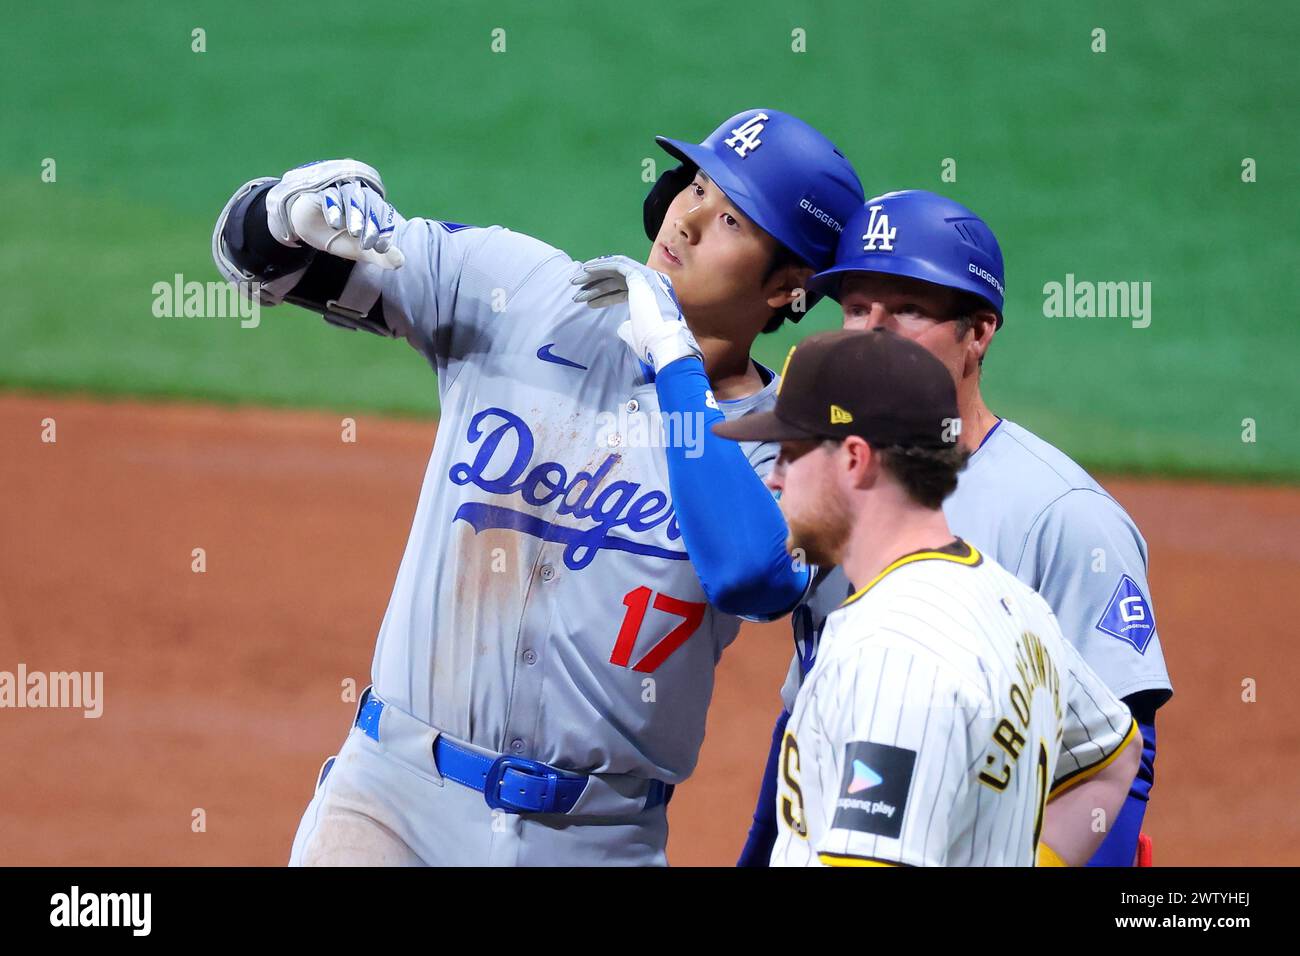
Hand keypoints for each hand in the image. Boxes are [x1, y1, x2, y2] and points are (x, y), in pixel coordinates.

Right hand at [266, 160, 404, 269]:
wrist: (307, 230)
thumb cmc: (337, 237)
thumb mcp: (358, 250)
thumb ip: (380, 255)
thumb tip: (401, 262)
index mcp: (371, 207)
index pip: (382, 213)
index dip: (384, 230)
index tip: (380, 249)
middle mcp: (358, 195)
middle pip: (369, 202)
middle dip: (371, 223)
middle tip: (367, 243)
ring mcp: (339, 189)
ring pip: (352, 195)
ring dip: (355, 214)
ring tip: (354, 234)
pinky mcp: (321, 190)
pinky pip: (330, 194)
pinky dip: (334, 208)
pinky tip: (335, 224)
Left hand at [571, 255, 701, 371]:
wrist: (662, 342)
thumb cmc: (651, 343)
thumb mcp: (637, 333)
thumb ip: (629, 327)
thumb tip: (622, 328)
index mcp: (651, 296)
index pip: (624, 290)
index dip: (605, 294)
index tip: (588, 301)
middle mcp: (651, 283)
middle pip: (618, 278)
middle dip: (596, 282)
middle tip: (576, 287)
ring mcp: (647, 277)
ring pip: (616, 270)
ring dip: (594, 274)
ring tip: (574, 282)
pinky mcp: (640, 275)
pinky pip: (618, 264)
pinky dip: (602, 265)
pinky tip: (586, 270)